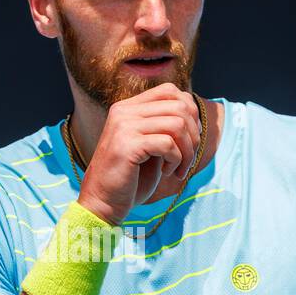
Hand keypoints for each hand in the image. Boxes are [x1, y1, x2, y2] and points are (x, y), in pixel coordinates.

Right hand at [75, 83, 199, 224]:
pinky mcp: (127, 145)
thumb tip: (193, 113)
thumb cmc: (130, 179)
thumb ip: (164, 127)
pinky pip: (168, 143)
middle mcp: (123, 112)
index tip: (188, 140)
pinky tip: (167, 173)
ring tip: (178, 168)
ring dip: (187, 151)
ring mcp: (123, 126)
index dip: (189, 113)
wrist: (102, 204)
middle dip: (193, 135)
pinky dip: (176, 160)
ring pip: (177, 124)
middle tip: (187, 158)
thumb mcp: (149, 146)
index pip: (170, 90)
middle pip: (179, 106)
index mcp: (127, 108)